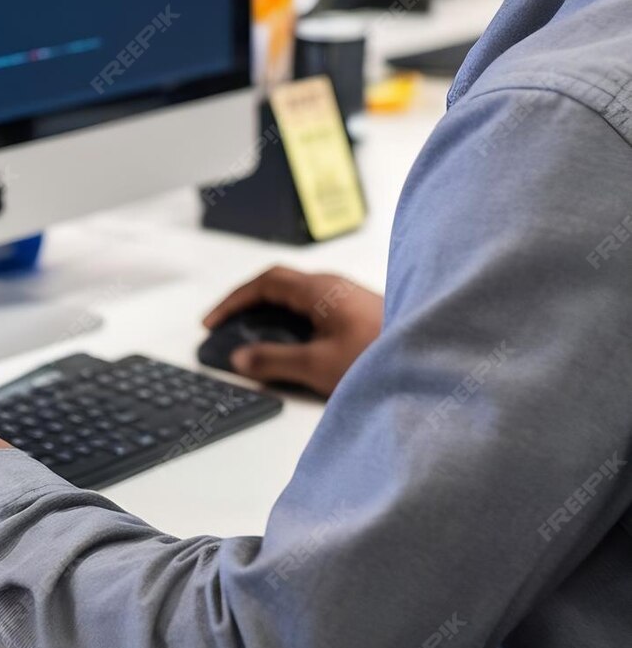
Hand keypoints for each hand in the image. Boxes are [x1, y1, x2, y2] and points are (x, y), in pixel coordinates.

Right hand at [204, 266, 383, 396]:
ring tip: (255, 345)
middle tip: (227, 330)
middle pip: (280, 287)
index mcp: (320, 289)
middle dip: (249, 307)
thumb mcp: (318, 365)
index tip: (213, 322)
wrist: (434, 362)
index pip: (264, 282)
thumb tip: (241, 357)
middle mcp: (335, 288)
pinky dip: (294, 328)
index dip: (233, 300)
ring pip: (299, 302)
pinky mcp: (361, 317)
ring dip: (273, 319)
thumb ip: (274, 361)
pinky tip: (295, 352)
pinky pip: (316, 314)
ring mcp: (350, 301)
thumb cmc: (385, 356)